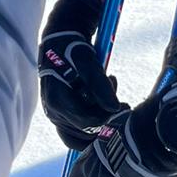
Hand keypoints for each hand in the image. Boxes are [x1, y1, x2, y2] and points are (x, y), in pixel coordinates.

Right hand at [39, 24, 120, 150]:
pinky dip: (92, 120)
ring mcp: (55, 115)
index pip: (89, 122)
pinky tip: (100, 102)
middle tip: (121, 102)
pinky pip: (78, 130)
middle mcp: (53, 112)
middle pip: (86, 130)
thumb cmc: (74, 51)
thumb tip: (116, 108)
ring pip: (82, 133)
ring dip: (100, 119)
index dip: (109, 116)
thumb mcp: (89, 63)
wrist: (59, 43)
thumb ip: (101, 86)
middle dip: (106, 117)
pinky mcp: (59, 115)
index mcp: (58, 100)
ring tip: (108, 97)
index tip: (124, 104)